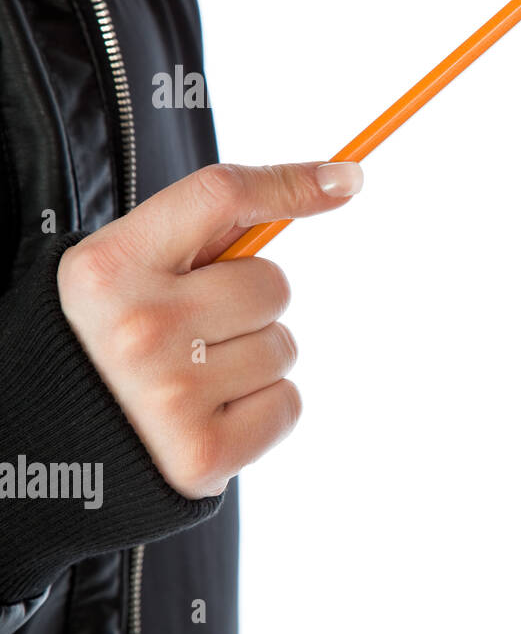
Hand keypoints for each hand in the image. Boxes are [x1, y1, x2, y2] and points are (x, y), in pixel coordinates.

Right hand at [57, 161, 363, 498]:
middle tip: (197, 332)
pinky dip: (263, 410)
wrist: (60, 444)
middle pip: (272, 284)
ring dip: (255, 360)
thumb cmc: (117, 341)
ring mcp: (170, 395)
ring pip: (283, 346)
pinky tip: (211, 416)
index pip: (220, 196)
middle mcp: (136, 327)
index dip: (292, 183)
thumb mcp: (131, 271)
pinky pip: (288, 403)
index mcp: (107, 268)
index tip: (347, 180)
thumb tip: (343, 180)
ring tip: (194, 378)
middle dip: (252, 303)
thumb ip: (213, 226)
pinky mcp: (203, 453)